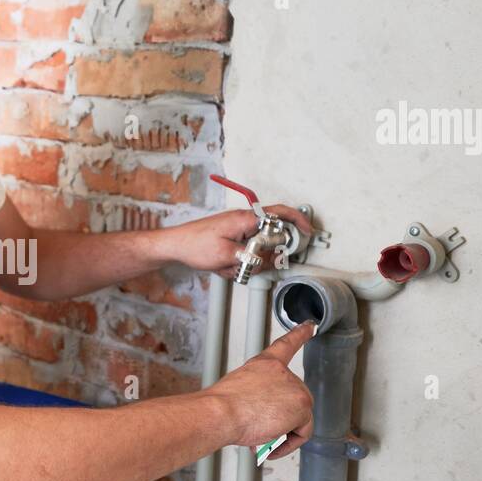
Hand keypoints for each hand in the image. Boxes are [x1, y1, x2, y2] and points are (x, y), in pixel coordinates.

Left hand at [168, 205, 313, 277]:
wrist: (174, 245)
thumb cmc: (194, 245)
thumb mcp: (228, 256)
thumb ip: (255, 257)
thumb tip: (275, 258)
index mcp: (245, 219)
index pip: (280, 214)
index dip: (297, 221)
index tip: (308, 232)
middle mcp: (243, 220)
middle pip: (270, 237)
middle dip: (262, 256)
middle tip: (252, 265)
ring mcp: (237, 228)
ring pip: (256, 248)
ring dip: (245, 262)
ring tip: (228, 266)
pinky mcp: (231, 237)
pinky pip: (244, 252)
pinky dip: (236, 263)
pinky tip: (222, 266)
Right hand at [204, 321, 315, 459]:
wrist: (221, 413)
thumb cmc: (221, 406)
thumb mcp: (238, 391)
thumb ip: (256, 397)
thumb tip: (261, 418)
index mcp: (265, 364)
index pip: (286, 345)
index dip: (300, 333)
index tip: (310, 326)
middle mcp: (284, 373)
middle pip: (293, 401)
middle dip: (278, 421)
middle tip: (257, 431)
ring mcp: (295, 388)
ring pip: (298, 420)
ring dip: (280, 435)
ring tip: (259, 438)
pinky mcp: (302, 407)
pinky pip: (302, 434)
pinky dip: (288, 444)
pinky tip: (272, 446)